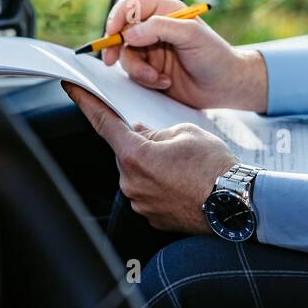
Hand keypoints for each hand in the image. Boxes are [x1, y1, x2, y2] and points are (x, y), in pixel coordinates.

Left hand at [63, 83, 236, 233]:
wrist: (236, 206)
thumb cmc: (215, 168)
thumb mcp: (187, 132)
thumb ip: (157, 131)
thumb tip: (143, 134)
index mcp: (136, 155)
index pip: (104, 124)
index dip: (86, 104)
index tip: (71, 89)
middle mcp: (132, 182)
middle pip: (126, 153)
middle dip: (142, 144)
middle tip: (171, 145)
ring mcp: (141, 203)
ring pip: (138, 174)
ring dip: (154, 166)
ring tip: (185, 167)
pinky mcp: (152, 218)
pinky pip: (149, 193)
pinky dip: (162, 184)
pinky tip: (185, 183)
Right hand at [100, 0, 267, 112]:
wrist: (225, 87)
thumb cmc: (215, 56)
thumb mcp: (191, 35)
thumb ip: (159, 28)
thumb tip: (129, 34)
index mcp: (165, 11)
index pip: (131, 5)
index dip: (117, 17)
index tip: (113, 34)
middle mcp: (155, 28)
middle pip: (121, 31)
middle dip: (117, 47)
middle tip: (111, 60)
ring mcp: (151, 50)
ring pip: (125, 55)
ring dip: (138, 69)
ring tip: (158, 77)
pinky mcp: (150, 70)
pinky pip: (133, 73)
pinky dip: (145, 80)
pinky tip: (164, 82)